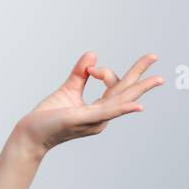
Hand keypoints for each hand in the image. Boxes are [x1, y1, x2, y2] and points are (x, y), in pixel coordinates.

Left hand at [17, 51, 162, 153]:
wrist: (31, 134)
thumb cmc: (48, 117)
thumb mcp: (68, 89)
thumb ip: (81, 73)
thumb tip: (93, 54)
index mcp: (99, 110)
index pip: (115, 87)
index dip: (105, 72)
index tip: (91, 69)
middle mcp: (101, 117)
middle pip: (126, 92)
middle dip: (141, 74)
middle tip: (154, 56)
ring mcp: (95, 120)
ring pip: (121, 99)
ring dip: (140, 88)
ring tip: (157, 79)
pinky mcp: (85, 119)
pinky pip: (108, 111)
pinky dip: (123, 107)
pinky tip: (137, 105)